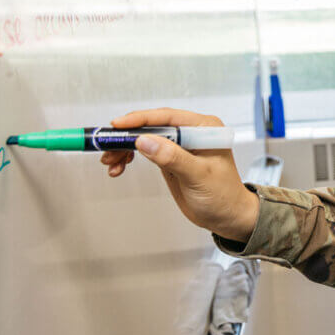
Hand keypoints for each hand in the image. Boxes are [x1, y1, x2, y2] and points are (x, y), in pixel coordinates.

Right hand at [99, 108, 258, 242]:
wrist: (227, 217)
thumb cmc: (223, 196)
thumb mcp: (198, 176)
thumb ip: (172, 158)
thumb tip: (145, 141)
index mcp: (204, 128)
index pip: (168, 117)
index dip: (140, 119)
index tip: (118, 125)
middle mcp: (191, 132)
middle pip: (152, 126)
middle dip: (127, 137)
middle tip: (106, 148)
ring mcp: (180, 146)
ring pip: (145, 139)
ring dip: (124, 148)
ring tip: (110, 162)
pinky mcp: (171, 158)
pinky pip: (146, 152)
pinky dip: (130, 157)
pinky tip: (119, 166)